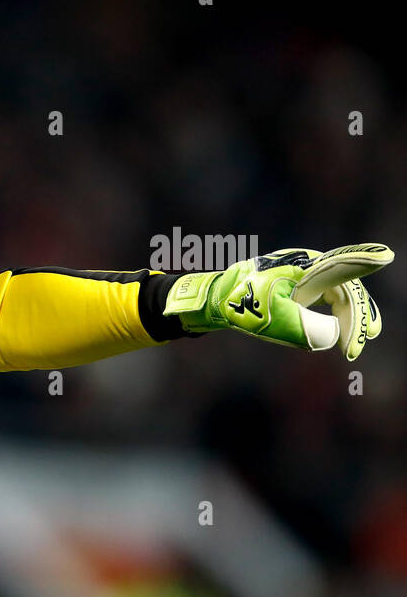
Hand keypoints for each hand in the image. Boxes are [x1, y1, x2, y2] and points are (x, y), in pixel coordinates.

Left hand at [163, 243, 391, 359]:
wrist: (212, 298)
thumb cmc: (239, 304)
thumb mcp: (274, 320)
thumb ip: (307, 329)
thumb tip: (335, 336)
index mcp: (302, 268)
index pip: (340, 266)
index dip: (363, 263)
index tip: (385, 256)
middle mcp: (305, 266)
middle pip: (343, 286)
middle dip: (358, 312)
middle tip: (369, 336)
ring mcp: (300, 275)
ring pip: (335, 293)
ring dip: (349, 315)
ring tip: (359, 340)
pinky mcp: (294, 285)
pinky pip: (323, 297)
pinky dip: (334, 314)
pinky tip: (340, 331)